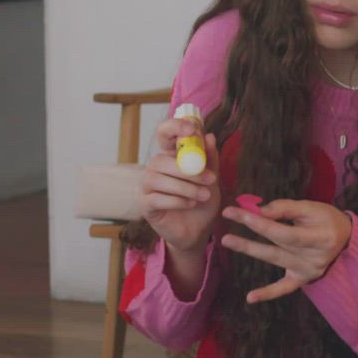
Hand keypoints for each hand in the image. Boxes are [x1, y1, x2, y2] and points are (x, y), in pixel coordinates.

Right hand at [138, 117, 220, 254]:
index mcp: (171, 156)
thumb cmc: (202, 201)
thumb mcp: (212, 180)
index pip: (164, 133)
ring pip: (158, 179)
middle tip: (210, 179)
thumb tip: (209, 136)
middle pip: (160, 160)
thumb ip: (210, 159)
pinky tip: (191, 204)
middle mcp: (155, 168)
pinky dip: (177, 200)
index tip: (192, 129)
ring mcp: (147, 187)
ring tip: (204, 195)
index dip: (174, 126)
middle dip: (187, 169)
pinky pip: (156, 198)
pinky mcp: (145, 205)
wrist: (198, 231)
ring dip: (185, 187)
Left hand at [220, 200, 351, 303]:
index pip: (285, 232)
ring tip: (228, 240)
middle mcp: (315, 258)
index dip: (261, 224)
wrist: (344, 236)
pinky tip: (250, 298)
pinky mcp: (303, 279)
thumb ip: (285, 208)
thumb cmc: (325, 218)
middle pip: (278, 246)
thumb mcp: (310, 207)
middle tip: (227, 226)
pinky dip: (268, 293)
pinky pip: (284, 288)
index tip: (238, 213)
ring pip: (275, 260)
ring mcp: (309, 271)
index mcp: (321, 237)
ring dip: (250, 250)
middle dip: (250, 235)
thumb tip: (259, 211)